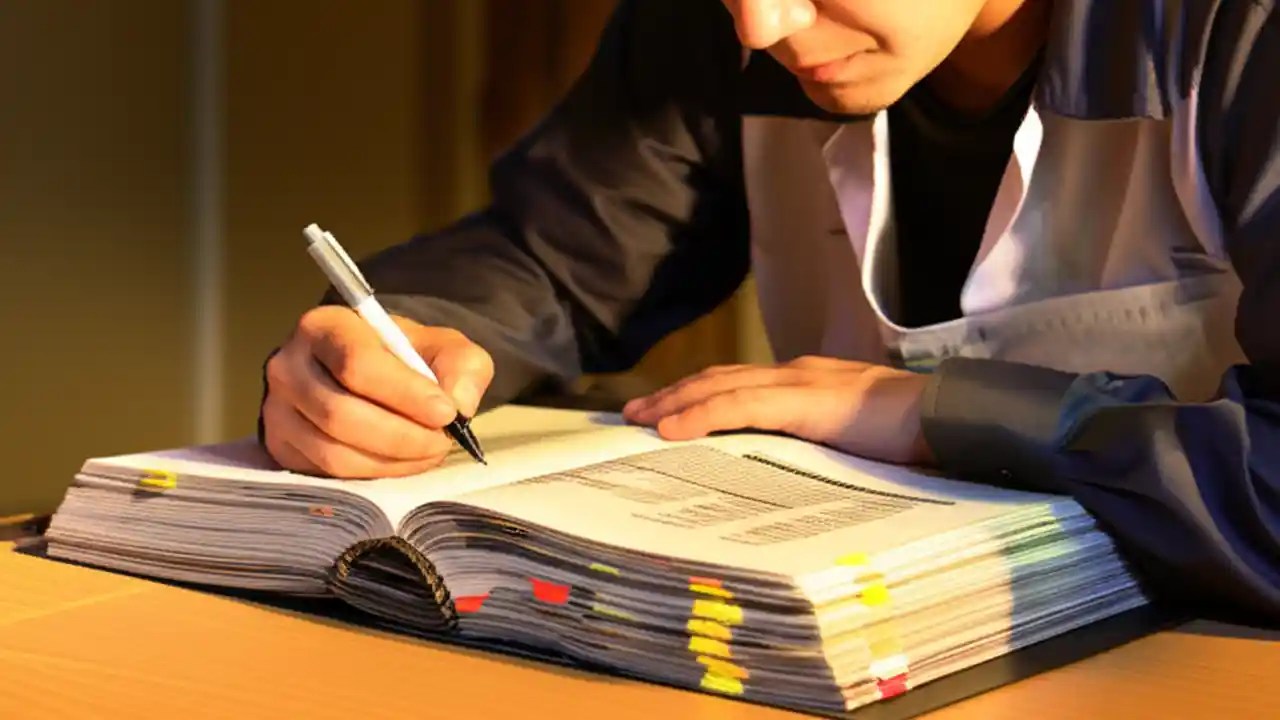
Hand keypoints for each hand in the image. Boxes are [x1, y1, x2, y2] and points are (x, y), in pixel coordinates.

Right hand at [261, 306, 493, 477]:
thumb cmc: (404, 358)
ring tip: (428, 452)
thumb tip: (458, 404)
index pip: (356, 364)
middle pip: (340, 414)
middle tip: (442, 441)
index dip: (404, 394)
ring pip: (334, 452)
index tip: (445, 412)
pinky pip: (328, 474)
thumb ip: (462, 366)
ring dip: (392, 460)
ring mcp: (278, 411)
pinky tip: (403, 462)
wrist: (370, 376)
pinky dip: (374, 474)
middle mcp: (289, 366)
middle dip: (402, 436)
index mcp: (325, 327)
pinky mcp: (282, 448)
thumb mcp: (443, 346)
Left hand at [621, 356, 933, 464]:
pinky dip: (703, 414)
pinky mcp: (809, 400)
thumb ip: (815, 448)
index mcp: (807, 385)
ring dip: (676, 403)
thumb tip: (779, 476)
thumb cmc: (912, 440)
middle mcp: (798, 375)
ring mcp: (803, 383)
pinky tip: (674, 429)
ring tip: (640, 421)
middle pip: (719, 379)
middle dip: (674, 396)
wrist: (955, 422)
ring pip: (722, 386)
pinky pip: (743, 405)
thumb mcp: (849, 446)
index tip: (662, 416)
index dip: (697, 397)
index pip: (738, 385)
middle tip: (632, 416)